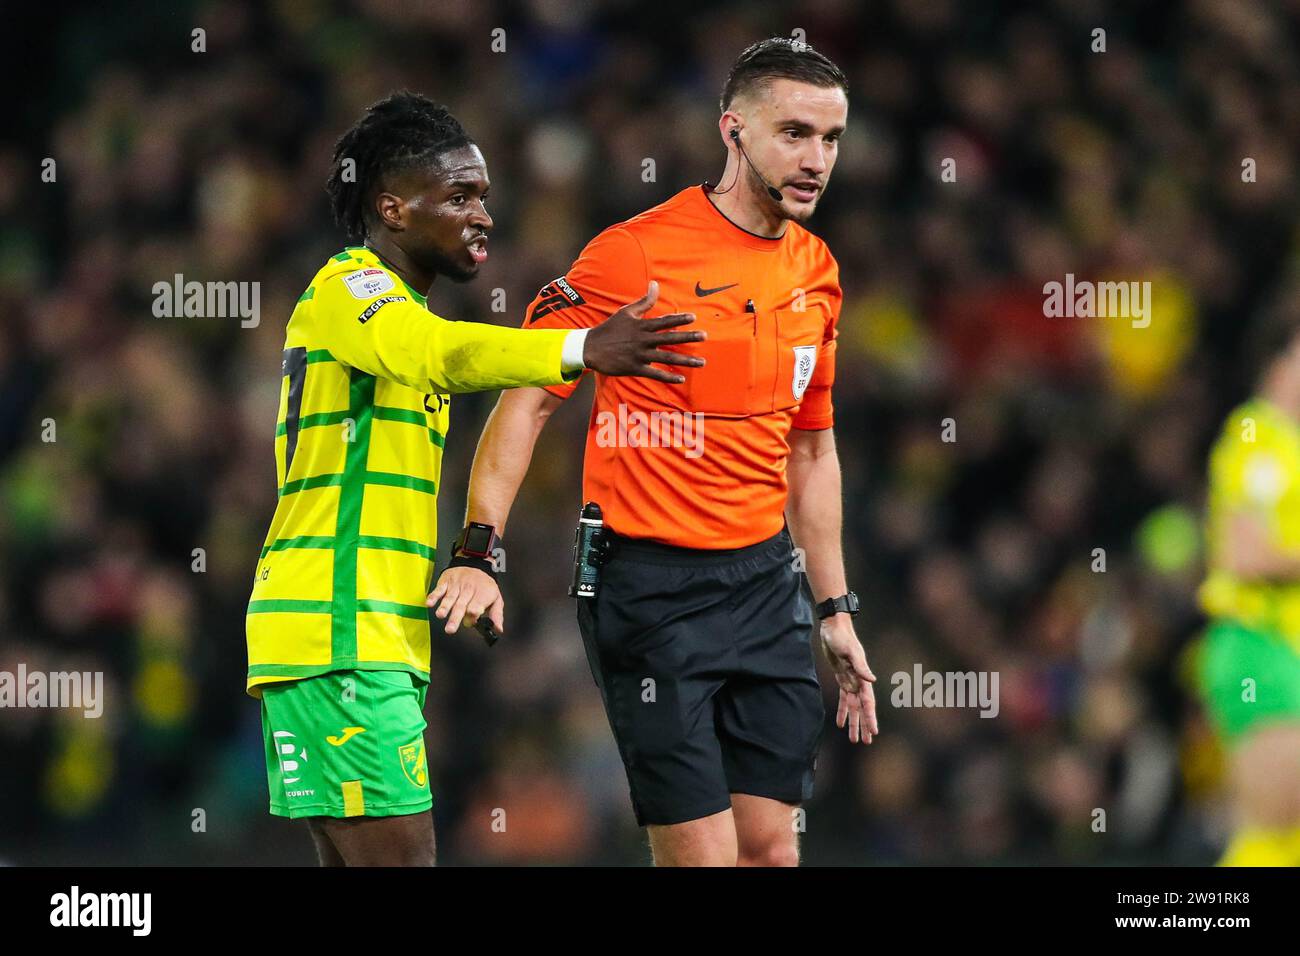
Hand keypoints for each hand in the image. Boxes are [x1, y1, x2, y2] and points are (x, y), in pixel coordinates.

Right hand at [427, 566, 503, 635]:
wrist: (475, 563)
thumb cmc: (484, 585)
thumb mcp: (496, 599)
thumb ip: (496, 615)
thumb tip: (498, 629)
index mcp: (482, 595)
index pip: (476, 608)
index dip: (472, 617)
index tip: (469, 622)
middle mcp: (469, 590)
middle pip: (461, 605)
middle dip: (455, 618)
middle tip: (450, 629)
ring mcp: (457, 585)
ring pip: (450, 598)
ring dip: (444, 607)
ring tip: (441, 615)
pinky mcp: (446, 581)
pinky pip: (440, 589)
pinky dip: (434, 596)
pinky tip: (430, 603)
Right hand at [582, 280, 706, 383]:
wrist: (590, 348)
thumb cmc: (610, 328)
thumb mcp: (626, 312)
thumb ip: (645, 301)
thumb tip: (655, 284)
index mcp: (641, 325)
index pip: (664, 321)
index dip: (679, 319)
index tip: (693, 318)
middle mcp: (643, 340)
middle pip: (669, 338)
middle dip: (688, 337)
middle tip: (704, 336)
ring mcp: (639, 355)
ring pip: (666, 357)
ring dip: (685, 360)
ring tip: (701, 362)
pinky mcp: (634, 368)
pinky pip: (654, 373)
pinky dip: (668, 376)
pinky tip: (681, 378)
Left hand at [819, 615, 876, 743]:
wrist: (833, 627)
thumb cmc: (842, 638)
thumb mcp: (851, 652)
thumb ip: (861, 667)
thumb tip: (872, 680)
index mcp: (863, 677)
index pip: (868, 702)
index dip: (870, 718)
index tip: (874, 732)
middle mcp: (859, 681)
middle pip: (862, 708)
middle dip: (864, 725)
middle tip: (866, 742)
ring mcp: (850, 680)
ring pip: (853, 707)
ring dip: (853, 722)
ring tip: (853, 738)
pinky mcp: (841, 677)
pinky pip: (843, 698)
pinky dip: (842, 711)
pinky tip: (839, 723)